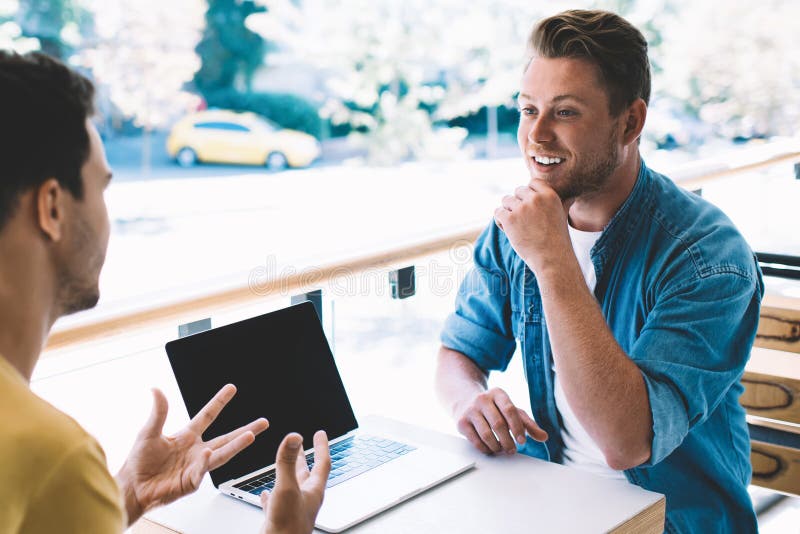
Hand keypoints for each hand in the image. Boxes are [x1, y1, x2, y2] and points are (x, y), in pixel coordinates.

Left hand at [116, 384, 268, 523]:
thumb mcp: (148, 432)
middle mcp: (197, 450)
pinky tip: (208, 454)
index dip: (219, 402)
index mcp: (187, 436)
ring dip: (237, 445)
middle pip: (226, 437)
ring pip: (222, 454)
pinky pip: (201, 471)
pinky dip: (205, 463)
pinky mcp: (191, 482)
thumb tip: (156, 390)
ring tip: (251, 436)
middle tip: (263, 422)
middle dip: (246, 430)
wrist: (133, 487)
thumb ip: (158, 412)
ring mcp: (196, 466)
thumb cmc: (139, 462)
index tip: (231, 388)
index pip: (208, 415)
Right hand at [260, 431, 330, 533]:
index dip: (321, 446)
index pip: (322, 463)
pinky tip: (264, 494)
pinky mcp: (279, 520)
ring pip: (291, 487)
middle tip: (303, 444)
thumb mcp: (287, 488)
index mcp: (313, 491)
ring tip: (285, 464)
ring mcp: (293, 510)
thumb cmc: (287, 526)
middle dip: (304, 457)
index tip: (320, 433)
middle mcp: (305, 500)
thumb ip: (288, 462)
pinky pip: (276, 504)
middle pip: (306, 474)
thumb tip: (294, 437)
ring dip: (288, 473)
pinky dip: (271, 496)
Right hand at [455, 387, 547, 454]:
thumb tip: (544, 437)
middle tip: (512, 449)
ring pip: (486, 434)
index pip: (510, 410)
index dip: (517, 427)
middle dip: (508, 441)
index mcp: (498, 394)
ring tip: (501, 449)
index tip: (522, 441)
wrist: (464, 400)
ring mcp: (470, 410)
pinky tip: (490, 448)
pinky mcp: (461, 422)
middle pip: (498, 424)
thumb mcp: (510, 410)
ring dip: (497, 446)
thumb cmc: (493, 407)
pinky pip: (475, 440)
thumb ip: (528, 423)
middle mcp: (482, 399)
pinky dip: (485, 448)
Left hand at [494, 180, 571, 274]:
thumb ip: (561, 203)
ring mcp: (521, 208)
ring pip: (506, 200)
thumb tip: (572, 195)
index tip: (530, 206)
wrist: (552, 259)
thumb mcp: (562, 216)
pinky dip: (500, 221)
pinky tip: (508, 230)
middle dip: (518, 203)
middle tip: (524, 220)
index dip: (529, 194)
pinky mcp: (509, 219)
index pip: (532, 182)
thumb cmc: (558, 240)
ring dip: (508, 211)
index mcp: (550, 195)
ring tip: (516, 226)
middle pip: (518, 191)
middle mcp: (535, 198)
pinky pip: (498, 212)